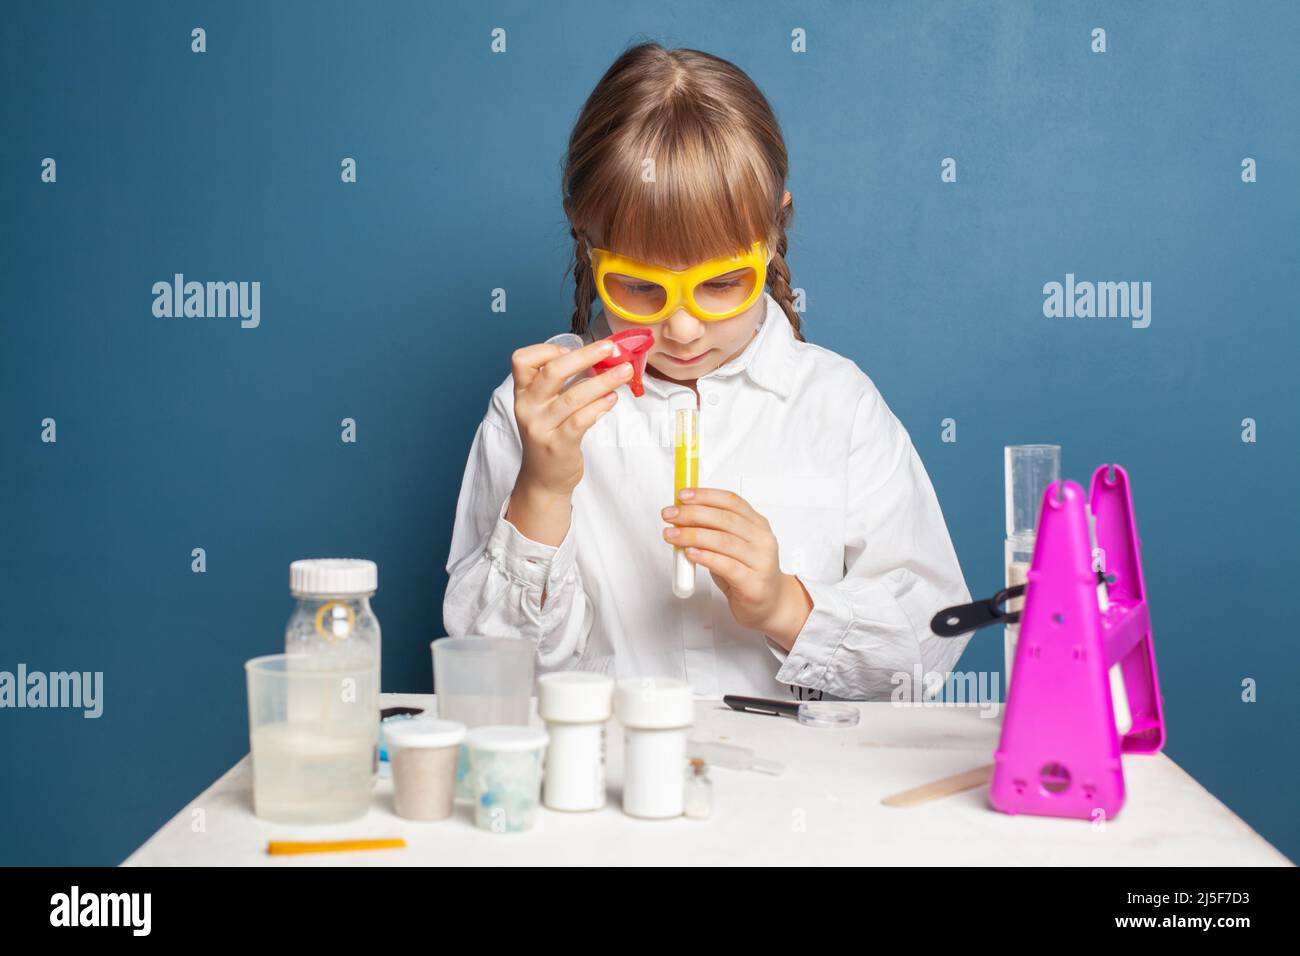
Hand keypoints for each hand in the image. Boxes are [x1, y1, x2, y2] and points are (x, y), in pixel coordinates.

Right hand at [510, 338, 630, 498]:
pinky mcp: (558, 445)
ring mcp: (541, 428)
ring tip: (624, 372)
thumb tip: (599, 358)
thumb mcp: (545, 407)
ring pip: (572, 397)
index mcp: (523, 393)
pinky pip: (580, 421)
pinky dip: (599, 407)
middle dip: (585, 356)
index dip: (547, 350)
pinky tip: (612, 398)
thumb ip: (562, 384)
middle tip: (610, 348)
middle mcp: (527, 408)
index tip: (571, 350)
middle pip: (552, 372)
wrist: (543, 478)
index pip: (522, 360)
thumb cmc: (550, 435)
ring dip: (603, 381)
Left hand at [661, 487, 813, 647]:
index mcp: (758, 524)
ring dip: (692, 535)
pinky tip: (690, 553)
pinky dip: (705, 557)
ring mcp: (761, 562)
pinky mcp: (753, 584)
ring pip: (723, 541)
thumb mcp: (732, 547)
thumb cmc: (748, 573)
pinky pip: (726, 566)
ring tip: (672, 535)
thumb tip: (681, 517)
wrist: (771, 605)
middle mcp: (762, 540)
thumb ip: (713, 531)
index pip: (731, 502)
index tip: (682, 496)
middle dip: (693, 514)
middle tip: (670, 515)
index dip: (705, 495)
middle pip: (725, 519)